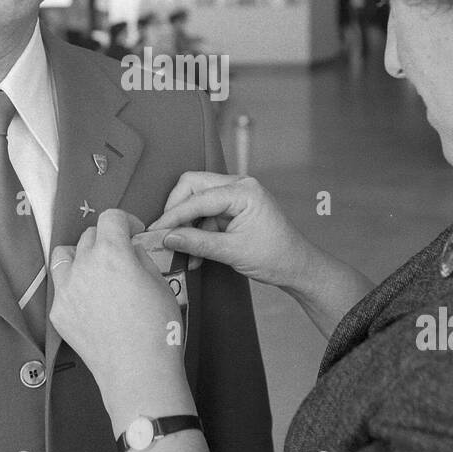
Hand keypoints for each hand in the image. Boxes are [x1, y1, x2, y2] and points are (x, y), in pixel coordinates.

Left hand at [49, 209, 190, 418]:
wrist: (138, 371)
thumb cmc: (158, 327)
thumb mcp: (161, 283)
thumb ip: (141, 259)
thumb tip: (130, 252)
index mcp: (112, 253)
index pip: (110, 218)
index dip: (126, 222)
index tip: (134, 233)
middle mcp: (83, 266)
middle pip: (89, 236)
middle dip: (106, 240)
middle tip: (121, 258)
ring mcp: (66, 290)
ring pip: (64, 256)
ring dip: (81, 256)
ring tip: (96, 273)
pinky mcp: (59, 313)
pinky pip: (62, 287)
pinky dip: (74, 286)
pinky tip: (91, 303)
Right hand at [149, 172, 318, 293]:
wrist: (297, 266)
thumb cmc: (274, 257)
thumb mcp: (232, 252)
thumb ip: (197, 243)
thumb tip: (167, 238)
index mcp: (244, 191)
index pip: (198, 197)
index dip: (173, 215)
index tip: (155, 231)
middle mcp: (239, 185)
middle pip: (193, 186)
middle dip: (176, 211)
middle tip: (164, 234)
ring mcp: (236, 195)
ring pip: (197, 201)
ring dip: (187, 226)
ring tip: (184, 254)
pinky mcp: (233, 207)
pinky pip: (206, 214)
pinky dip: (198, 232)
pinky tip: (195, 255)